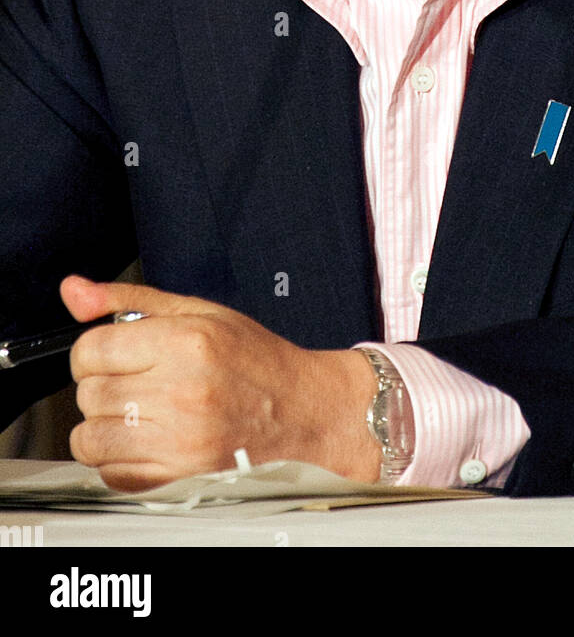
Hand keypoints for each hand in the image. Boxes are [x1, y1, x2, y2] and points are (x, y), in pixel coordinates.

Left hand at [60, 275, 381, 491]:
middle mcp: (182, 392)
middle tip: (135, 382)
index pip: (91, 349)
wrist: (303, 413)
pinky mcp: (179, 479)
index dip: (94, 350)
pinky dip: (119, 460)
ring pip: (90, 439)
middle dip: (103, 385)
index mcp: (186, 342)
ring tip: (137, 413)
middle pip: (88, 394)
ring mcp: (180, 442)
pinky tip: (148, 440)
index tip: (113, 354)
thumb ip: (128, 301)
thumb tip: (73, 290)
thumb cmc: (255, 361)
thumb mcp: (199, 312)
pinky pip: (110, 474)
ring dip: (104, 426)